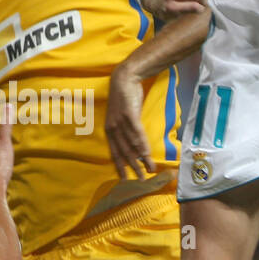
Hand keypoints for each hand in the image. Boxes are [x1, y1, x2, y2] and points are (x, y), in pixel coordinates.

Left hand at [106, 63, 154, 178]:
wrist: (124, 79)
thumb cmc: (124, 98)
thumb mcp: (121, 116)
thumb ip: (125, 130)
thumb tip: (134, 144)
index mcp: (109, 130)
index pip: (115, 152)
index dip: (120, 166)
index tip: (125, 179)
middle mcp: (113, 128)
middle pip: (124, 152)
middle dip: (133, 168)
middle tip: (141, 180)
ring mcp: (121, 122)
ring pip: (132, 145)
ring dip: (142, 159)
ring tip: (150, 170)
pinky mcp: (130, 115)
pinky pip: (137, 134)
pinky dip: (143, 146)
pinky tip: (148, 155)